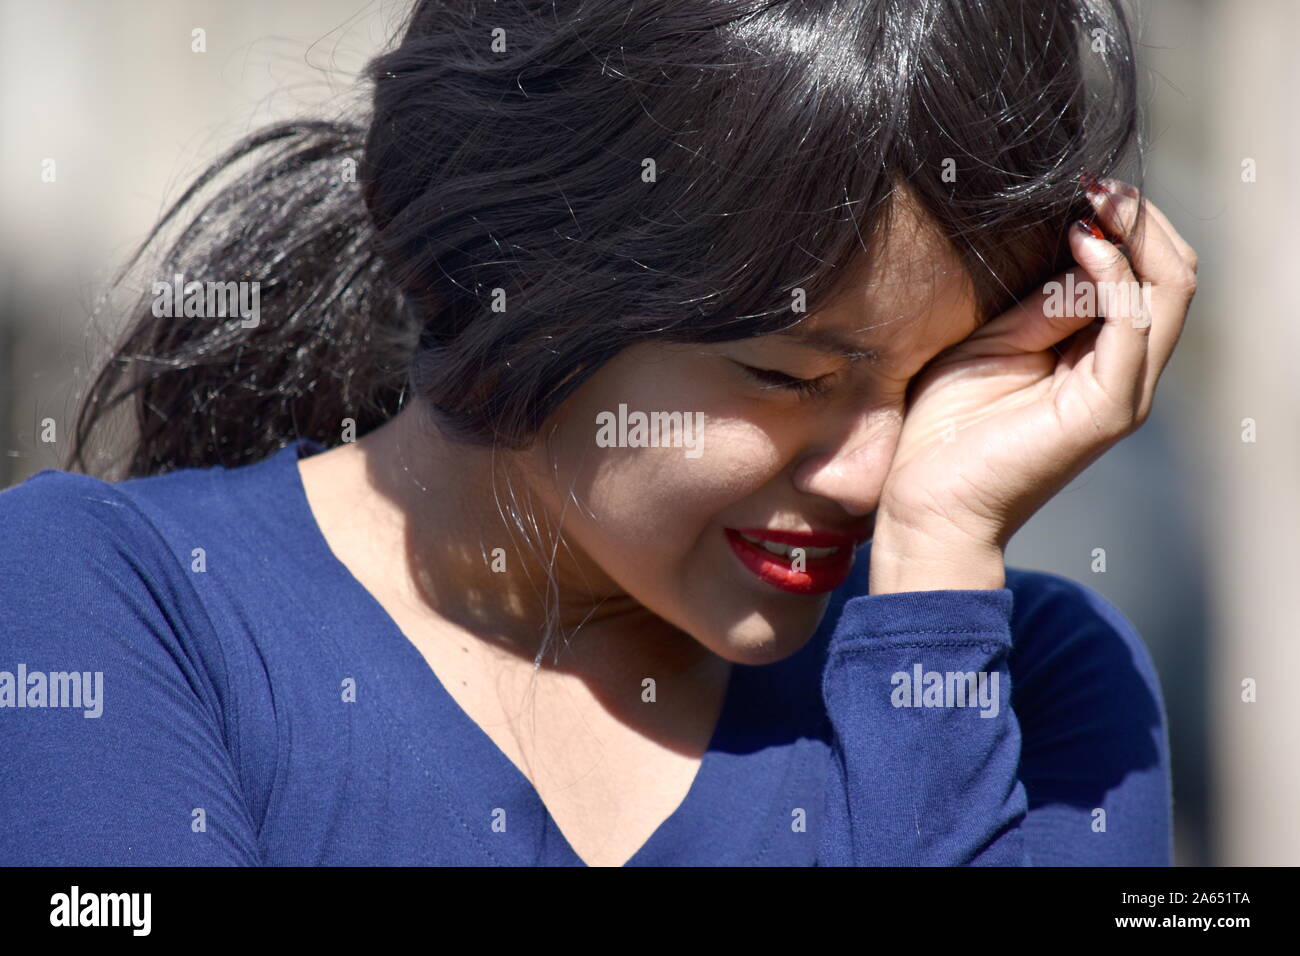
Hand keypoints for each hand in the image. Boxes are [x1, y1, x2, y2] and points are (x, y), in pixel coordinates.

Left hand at [869, 181, 1198, 592]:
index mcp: (1098, 357)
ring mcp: (1121, 391)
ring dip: (1136, 236)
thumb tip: (1081, 244)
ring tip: (1095, 198)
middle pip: (1172, 278)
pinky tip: (1082, 244)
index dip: (1123, 223)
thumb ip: (1042, 302)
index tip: (1082, 183)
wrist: (925, 502)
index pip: (1145, 276)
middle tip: (1096, 182)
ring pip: (1169, 295)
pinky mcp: (1106, 408)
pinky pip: (1133, 328)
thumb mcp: (992, 342)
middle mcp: (1123, 373)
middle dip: (1141, 220)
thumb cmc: (947, 428)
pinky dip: (1115, 277)